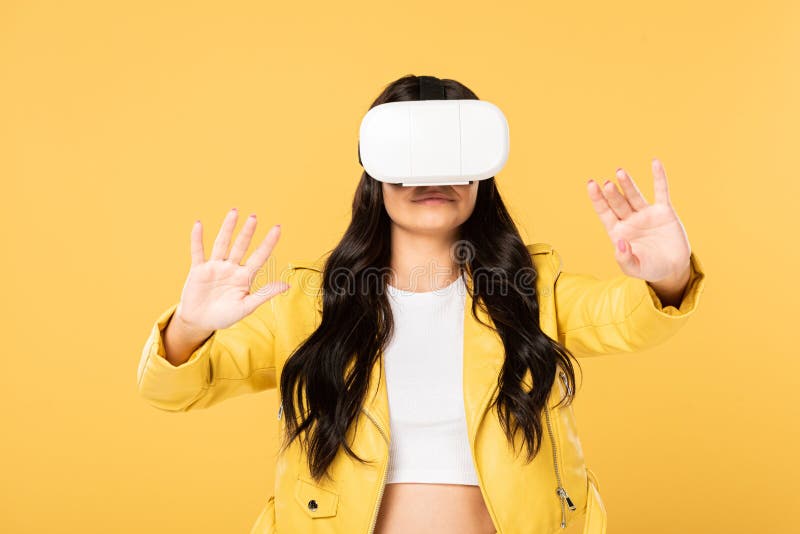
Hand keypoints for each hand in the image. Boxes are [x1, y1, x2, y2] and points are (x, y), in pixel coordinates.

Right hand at [174, 208, 289, 334]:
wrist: (200, 322)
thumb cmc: (224, 315)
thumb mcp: (246, 307)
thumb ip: (264, 294)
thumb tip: (287, 285)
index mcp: (245, 277)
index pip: (260, 256)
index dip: (268, 243)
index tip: (278, 228)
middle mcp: (231, 268)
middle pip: (241, 246)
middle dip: (247, 232)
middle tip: (254, 217)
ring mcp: (215, 267)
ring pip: (222, 244)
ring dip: (227, 228)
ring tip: (234, 212)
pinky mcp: (198, 270)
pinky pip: (198, 251)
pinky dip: (197, 239)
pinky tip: (199, 225)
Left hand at [586, 159, 691, 286]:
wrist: (673, 268)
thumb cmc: (649, 268)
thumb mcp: (634, 268)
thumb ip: (624, 259)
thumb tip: (620, 243)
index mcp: (618, 232)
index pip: (604, 212)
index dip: (597, 199)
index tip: (591, 184)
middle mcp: (629, 220)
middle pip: (618, 203)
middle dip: (613, 194)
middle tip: (607, 184)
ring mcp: (646, 214)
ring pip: (634, 196)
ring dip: (628, 184)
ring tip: (620, 172)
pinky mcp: (664, 211)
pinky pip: (661, 191)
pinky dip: (659, 177)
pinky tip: (655, 162)